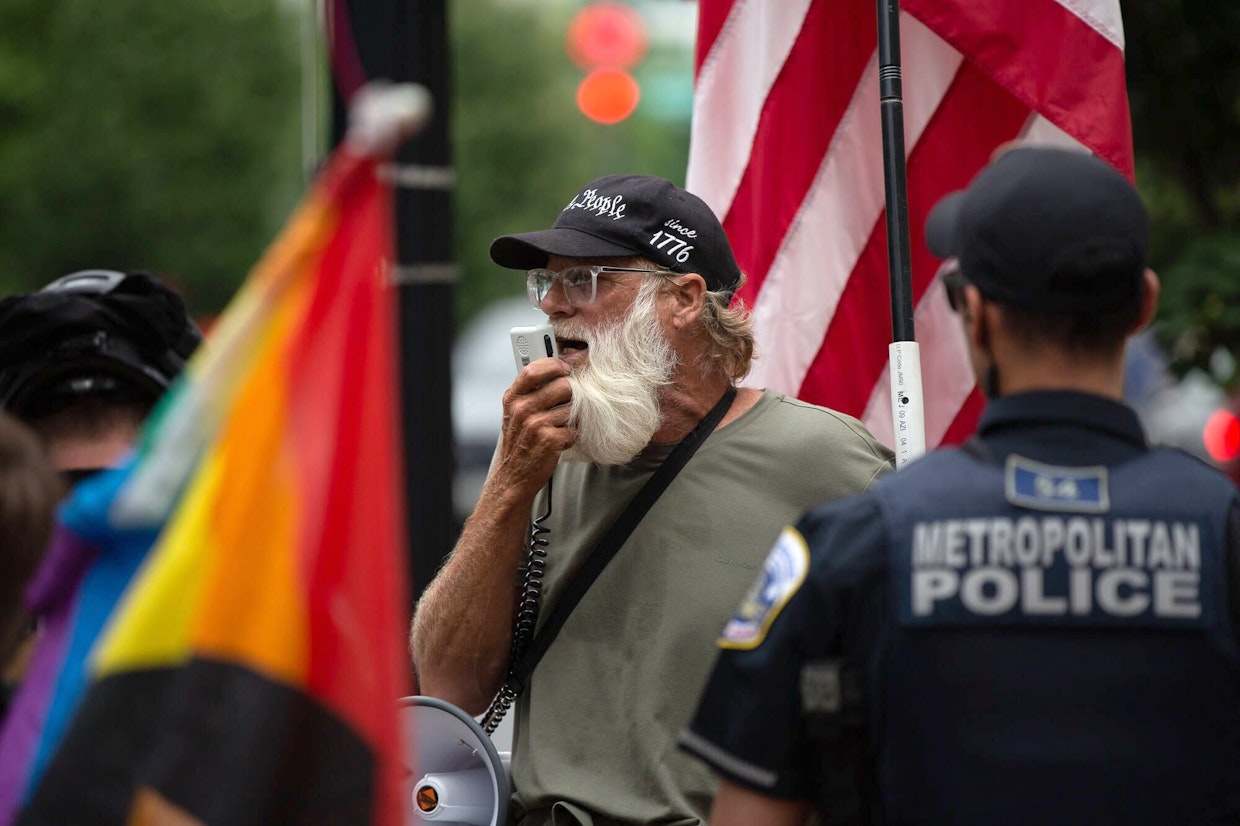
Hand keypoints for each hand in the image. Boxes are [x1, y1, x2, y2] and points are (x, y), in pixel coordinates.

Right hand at [492, 357, 574, 496]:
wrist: (512, 477)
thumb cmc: (519, 443)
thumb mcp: (515, 413)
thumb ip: (531, 392)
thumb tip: (558, 371)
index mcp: (512, 398)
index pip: (534, 369)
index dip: (554, 364)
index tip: (565, 368)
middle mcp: (522, 409)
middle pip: (563, 386)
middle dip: (571, 395)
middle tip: (566, 405)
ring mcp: (535, 425)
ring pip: (571, 408)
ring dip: (570, 419)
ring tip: (558, 428)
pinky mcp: (550, 440)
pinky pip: (574, 429)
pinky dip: (572, 436)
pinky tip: (560, 441)